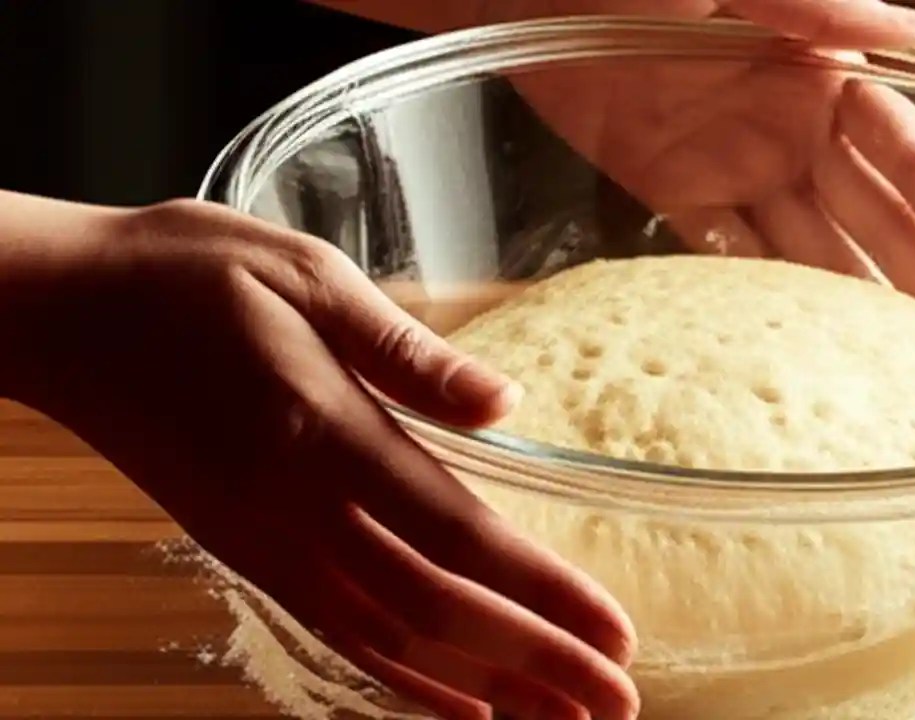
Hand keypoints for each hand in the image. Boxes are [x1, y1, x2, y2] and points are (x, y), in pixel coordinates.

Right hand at [1, 196, 638, 719]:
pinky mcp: (244, 551)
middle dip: (536, 662)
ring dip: (483, 685)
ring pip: (390, 640)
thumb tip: (502, 402)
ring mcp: (266, 541)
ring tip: (558, 719)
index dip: (544, 594)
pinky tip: (456, 704)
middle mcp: (297, 508)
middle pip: (438, 609)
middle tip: (616, 703)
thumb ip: (407, 351)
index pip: (460, 534)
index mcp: (326, 432)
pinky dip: (402, 679)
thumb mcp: (309, 277)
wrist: (70, 312)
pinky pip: (335, 633)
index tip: (614, 636)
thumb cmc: (191, 276)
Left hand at [501, 1, 914, 322]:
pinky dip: (761, 294)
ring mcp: (732, 164)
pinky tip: (798, 345)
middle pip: (872, 216)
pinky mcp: (673, 191)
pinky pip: (728, 252)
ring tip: (900, 370)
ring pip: (809, 247)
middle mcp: (787, 127)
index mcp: (818, 74)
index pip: (908, 156)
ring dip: (853, 304)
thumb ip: (819, 9)